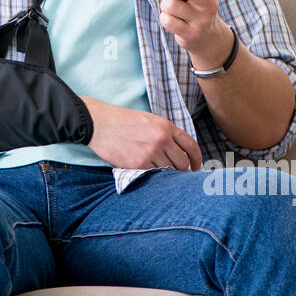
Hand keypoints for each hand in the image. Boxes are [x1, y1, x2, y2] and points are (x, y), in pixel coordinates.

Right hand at [80, 94, 201, 170]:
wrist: (99, 123)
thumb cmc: (122, 120)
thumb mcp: (149, 120)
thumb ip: (165, 133)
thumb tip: (178, 150)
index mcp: (166, 126)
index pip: (191, 146)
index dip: (197, 159)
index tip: (195, 167)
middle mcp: (161, 139)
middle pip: (182, 163)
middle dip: (182, 170)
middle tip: (177, 174)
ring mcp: (150, 153)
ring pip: (168, 172)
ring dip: (167, 175)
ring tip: (159, 172)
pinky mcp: (137, 164)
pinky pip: (153, 176)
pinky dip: (152, 176)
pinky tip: (148, 172)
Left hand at [156, 0, 229, 67]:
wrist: (206, 36)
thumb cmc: (198, 5)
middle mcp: (210, 7)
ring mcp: (201, 22)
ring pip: (173, 6)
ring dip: (165, 3)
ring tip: (167, 5)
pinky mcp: (190, 35)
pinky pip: (168, 21)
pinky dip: (164, 17)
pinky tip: (169, 18)